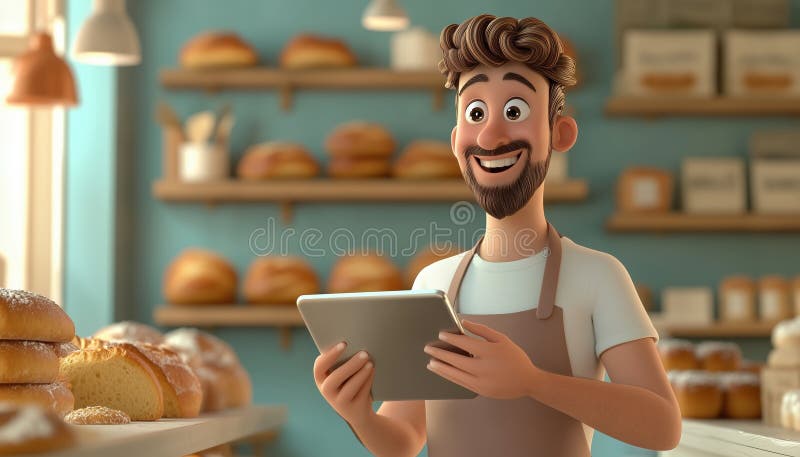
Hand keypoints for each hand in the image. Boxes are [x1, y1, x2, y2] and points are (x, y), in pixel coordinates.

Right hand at [313, 342, 375, 426]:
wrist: (358, 412)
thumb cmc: (350, 382)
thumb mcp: (343, 373)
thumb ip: (344, 360)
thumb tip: (359, 344)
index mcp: (321, 378)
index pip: (320, 366)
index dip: (330, 355)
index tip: (344, 343)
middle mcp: (326, 391)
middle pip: (335, 378)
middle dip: (350, 365)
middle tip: (364, 353)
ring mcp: (338, 403)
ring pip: (349, 388)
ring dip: (361, 374)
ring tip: (370, 363)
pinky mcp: (353, 409)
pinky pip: (361, 394)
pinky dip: (367, 381)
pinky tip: (373, 371)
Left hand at [424, 319, 540, 399]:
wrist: (527, 381)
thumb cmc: (514, 357)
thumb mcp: (501, 338)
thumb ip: (481, 329)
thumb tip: (463, 322)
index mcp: (490, 352)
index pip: (464, 343)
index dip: (450, 339)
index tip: (440, 335)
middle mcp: (484, 368)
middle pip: (456, 360)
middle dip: (440, 354)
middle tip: (428, 348)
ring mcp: (482, 382)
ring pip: (456, 375)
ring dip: (441, 368)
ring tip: (430, 363)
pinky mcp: (481, 391)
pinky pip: (461, 383)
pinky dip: (450, 377)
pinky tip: (443, 372)